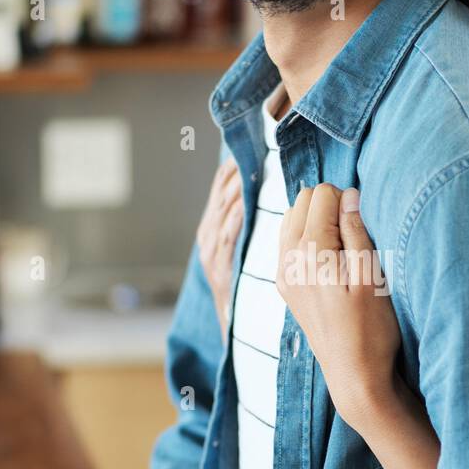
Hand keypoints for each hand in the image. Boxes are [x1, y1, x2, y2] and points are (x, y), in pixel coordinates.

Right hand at [196, 156, 242, 338]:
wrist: (230, 319)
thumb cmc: (241, 281)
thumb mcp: (237, 248)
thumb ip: (244, 224)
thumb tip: (261, 195)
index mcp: (211, 227)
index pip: (220, 188)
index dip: (232, 168)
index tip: (247, 149)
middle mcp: (207, 236)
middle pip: (220, 195)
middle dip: (235, 172)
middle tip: (251, 150)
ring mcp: (211, 251)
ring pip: (222, 212)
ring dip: (235, 189)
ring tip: (249, 169)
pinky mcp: (218, 265)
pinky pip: (226, 235)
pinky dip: (234, 217)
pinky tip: (245, 203)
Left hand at [277, 183, 401, 430]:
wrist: (354, 376)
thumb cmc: (372, 330)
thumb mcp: (372, 278)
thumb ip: (357, 232)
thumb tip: (349, 195)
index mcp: (311, 254)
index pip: (322, 195)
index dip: (347, 201)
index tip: (363, 225)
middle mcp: (289, 261)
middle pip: (302, 201)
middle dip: (329, 207)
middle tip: (354, 237)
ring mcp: (284, 275)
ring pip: (292, 220)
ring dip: (316, 222)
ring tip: (343, 248)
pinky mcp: (286, 287)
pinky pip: (288, 243)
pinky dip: (306, 239)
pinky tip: (329, 261)